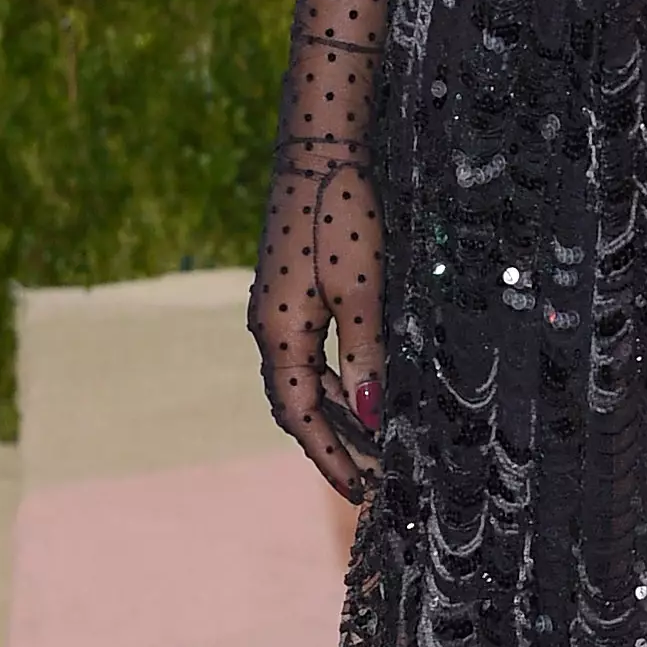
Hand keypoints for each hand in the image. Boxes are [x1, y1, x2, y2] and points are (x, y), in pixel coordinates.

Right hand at [249, 148, 383, 502]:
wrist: (318, 154)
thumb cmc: (340, 216)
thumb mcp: (361, 289)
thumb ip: (365, 353)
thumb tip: (372, 415)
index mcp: (279, 334)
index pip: (302, 416)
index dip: (330, 457)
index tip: (359, 492)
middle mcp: (269, 329)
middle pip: (299, 407)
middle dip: (335, 446)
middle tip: (375, 480)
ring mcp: (277, 313)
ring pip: (306, 383)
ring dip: (338, 417)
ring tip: (377, 448)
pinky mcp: (292, 295)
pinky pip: (311, 358)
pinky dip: (337, 385)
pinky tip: (364, 395)